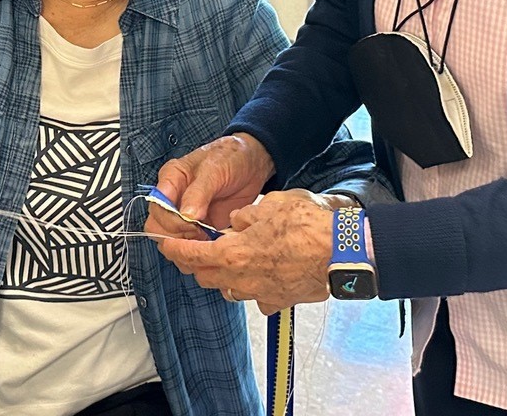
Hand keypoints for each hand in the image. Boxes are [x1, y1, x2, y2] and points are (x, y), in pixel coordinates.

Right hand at [143, 134, 275, 239]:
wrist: (252, 163)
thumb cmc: (230, 157)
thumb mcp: (214, 169)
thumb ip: (199, 193)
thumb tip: (186, 216)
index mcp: (171, 180)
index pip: (157, 208)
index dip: (171, 221)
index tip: (193, 224)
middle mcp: (173, 199)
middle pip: (157, 228)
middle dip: (176, 238)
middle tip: (201, 235)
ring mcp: (185, 216)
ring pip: (171, 242)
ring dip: (186, 249)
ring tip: (208, 244)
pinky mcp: (200, 228)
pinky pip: (189, 247)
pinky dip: (197, 254)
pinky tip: (212, 251)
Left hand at [158, 189, 338, 314]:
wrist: (341, 252)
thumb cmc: (306, 226)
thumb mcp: (269, 205)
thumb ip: (246, 215)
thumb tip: (237, 220)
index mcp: (233, 253)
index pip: (192, 256)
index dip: (175, 250)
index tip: (165, 245)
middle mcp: (242, 278)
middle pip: (206, 276)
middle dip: (198, 263)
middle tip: (199, 248)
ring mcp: (260, 293)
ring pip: (229, 289)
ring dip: (224, 275)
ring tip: (232, 258)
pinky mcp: (279, 301)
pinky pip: (257, 296)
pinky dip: (253, 286)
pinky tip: (262, 272)